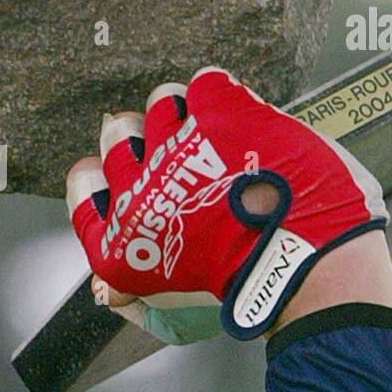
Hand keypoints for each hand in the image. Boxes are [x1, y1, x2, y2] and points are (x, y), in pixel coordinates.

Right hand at [66, 68, 387, 337]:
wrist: (307, 265)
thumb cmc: (248, 292)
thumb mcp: (171, 308)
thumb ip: (135, 293)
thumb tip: (111, 292)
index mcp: (120, 244)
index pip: (84, 187)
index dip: (100, 173)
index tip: (119, 170)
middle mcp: (137, 190)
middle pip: (116, 134)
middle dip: (139, 134)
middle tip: (172, 146)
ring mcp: (174, 146)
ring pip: (160, 100)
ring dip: (182, 109)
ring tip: (212, 128)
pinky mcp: (218, 113)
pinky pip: (205, 83)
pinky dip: (220, 92)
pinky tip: (237, 110)